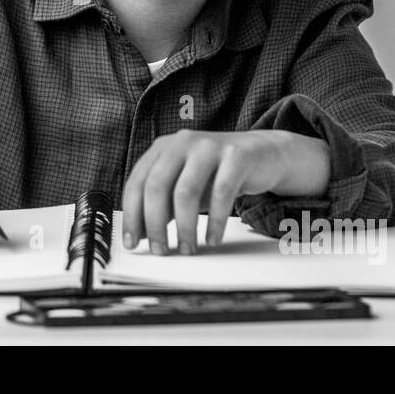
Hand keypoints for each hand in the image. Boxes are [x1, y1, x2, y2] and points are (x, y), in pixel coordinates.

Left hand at [121, 129, 325, 254]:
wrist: (263, 154)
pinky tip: (212, 239)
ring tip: (187, 248)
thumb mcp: (185, 188)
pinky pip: (221, 193)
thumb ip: (163, 206)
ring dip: (184, 227)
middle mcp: (182, 142)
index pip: (136, 183)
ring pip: (186, 191)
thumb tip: (141, 236)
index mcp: (162, 148)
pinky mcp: (236, 156)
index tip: (132, 242)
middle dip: (155, 224)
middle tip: (161, 250)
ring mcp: (209, 146)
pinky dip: (215, 222)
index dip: (132, 215)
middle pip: (157, 186)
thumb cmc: (217, 174)